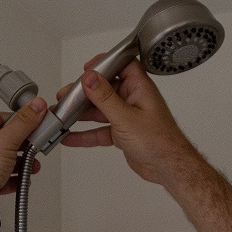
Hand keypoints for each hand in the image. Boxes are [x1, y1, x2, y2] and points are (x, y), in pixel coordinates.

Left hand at [0, 97, 46, 203]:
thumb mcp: (6, 140)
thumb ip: (23, 123)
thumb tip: (35, 106)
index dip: (17, 120)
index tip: (31, 123)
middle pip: (3, 140)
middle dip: (22, 145)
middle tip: (33, 146)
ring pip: (4, 160)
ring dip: (20, 163)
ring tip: (31, 165)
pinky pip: (2, 177)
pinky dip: (14, 178)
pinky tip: (21, 179)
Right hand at [59, 59, 197, 185]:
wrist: (168, 168)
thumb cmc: (159, 141)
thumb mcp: (126, 117)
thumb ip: (105, 98)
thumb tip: (89, 78)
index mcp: (139, 88)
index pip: (122, 65)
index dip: (105, 64)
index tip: (86, 69)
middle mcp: (133, 100)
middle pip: (105, 89)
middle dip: (85, 92)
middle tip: (67, 95)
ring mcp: (127, 117)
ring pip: (100, 110)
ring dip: (82, 113)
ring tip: (63, 113)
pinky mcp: (123, 134)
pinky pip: (100, 130)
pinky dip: (86, 134)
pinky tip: (71, 137)